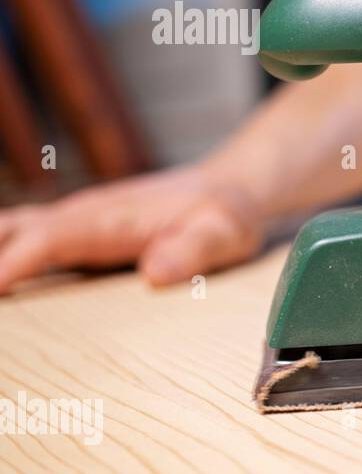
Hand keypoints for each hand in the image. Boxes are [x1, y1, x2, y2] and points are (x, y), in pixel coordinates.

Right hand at [0, 164, 264, 293]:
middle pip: (11, 231)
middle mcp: (81, 217)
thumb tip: (155, 273)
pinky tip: (2, 284)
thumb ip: (194, 249)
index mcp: (109, 219)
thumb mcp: (225, 231)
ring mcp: (74, 224)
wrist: (227, 189)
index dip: (14, 264)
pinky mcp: (77, 235)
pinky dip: (3, 259)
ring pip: (10, 233)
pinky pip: (25, 244)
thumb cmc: (225, 213)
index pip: (49, 239)